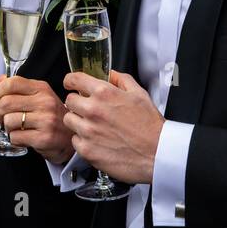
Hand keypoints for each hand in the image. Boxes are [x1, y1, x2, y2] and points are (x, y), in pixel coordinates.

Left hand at [0, 75, 73, 162]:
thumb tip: (0, 80)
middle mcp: (44, 102)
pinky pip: (15, 137)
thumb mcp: (40, 96)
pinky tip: (23, 138)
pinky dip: (14, 140)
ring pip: (8, 121)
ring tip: (16, 128)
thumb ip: (19, 88)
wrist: (71, 137)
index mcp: (41, 89)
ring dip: (7, 128)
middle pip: (6, 103)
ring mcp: (45, 120)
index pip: (12, 83)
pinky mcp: (44, 138)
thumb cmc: (52, 116)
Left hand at [62, 70, 163, 184]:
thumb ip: (121, 80)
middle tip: (88, 109)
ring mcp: (88, 131)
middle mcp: (93, 110)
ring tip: (94, 126)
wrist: (157, 153)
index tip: (71, 84)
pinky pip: (75, 140)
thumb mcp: (140, 94)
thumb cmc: (150, 126)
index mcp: (104, 93)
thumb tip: (110, 74)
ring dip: (78, 122)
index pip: (74, 79)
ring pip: (69, 120)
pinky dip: (83, 140)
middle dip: (77, 103)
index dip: (71, 81)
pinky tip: (97, 140)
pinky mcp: (87, 150)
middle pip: (69, 101)